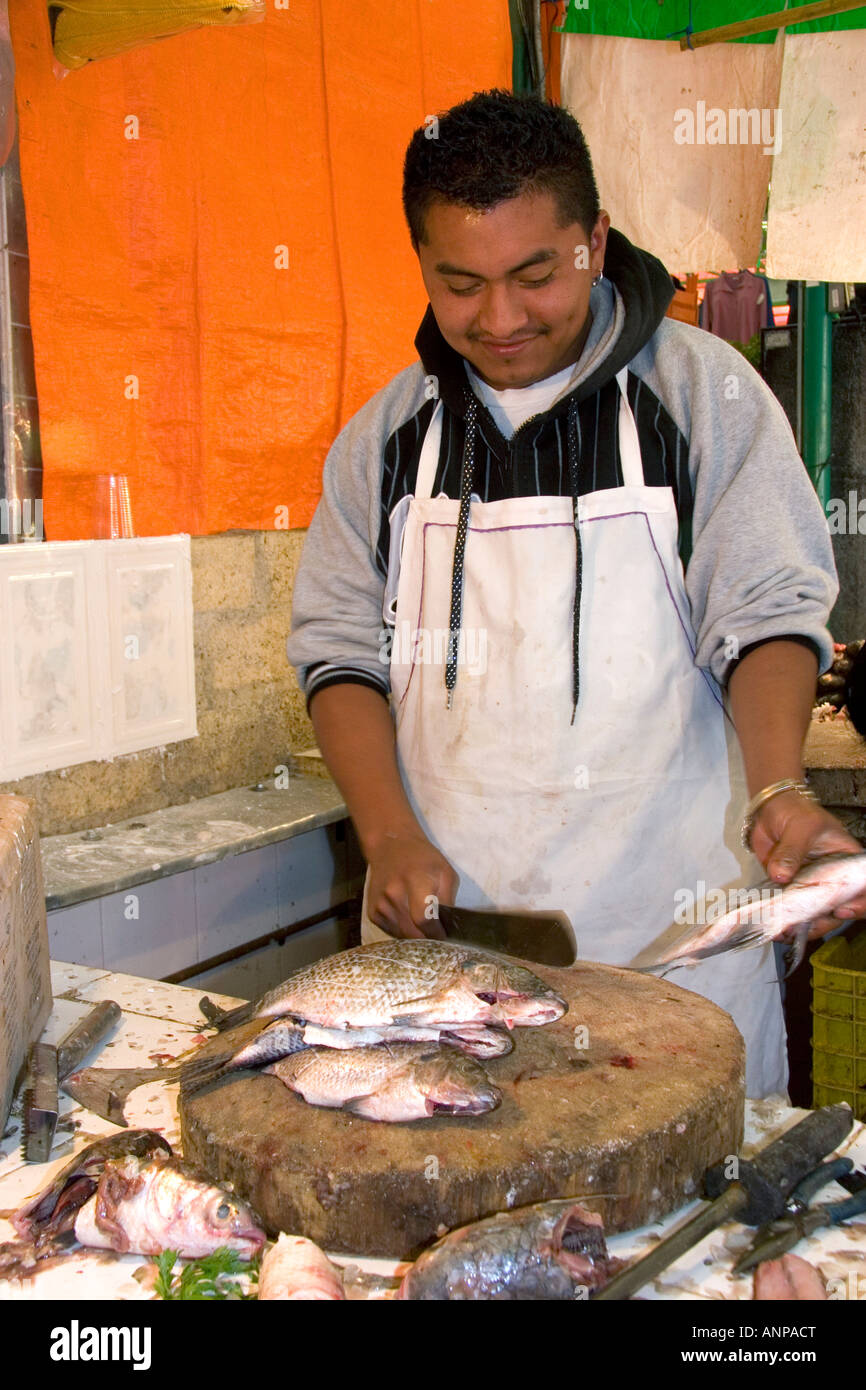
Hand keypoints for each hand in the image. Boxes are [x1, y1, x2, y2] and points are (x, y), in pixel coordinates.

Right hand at [365, 831, 457, 939]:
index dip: (436, 933)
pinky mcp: (372, 913)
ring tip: (422, 925)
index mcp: (415, 882)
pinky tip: (408, 919)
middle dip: (427, 938)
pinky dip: (403, 931)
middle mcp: (393, 895)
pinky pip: (391, 932)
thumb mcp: (445, 872)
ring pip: (402, 936)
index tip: (444, 936)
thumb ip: (448, 899)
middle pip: (412, 933)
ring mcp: (380, 905)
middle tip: (436, 933)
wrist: (390, 847)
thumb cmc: (423, 859)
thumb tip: (446, 925)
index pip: (424, 920)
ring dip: (415, 936)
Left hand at [749, 790, 865, 938]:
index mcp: (847, 861)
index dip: (859, 903)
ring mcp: (812, 885)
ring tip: (788, 932)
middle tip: (807, 925)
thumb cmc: (796, 812)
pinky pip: (792, 909)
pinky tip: (776, 928)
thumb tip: (781, 874)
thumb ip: (792, 851)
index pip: (861, 886)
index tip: (841, 910)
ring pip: (815, 912)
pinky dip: (785, 919)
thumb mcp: (800, 827)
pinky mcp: (791, 888)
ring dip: (803, 925)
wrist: (771, 810)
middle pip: (838, 906)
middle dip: (825, 920)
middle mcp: (833, 877)